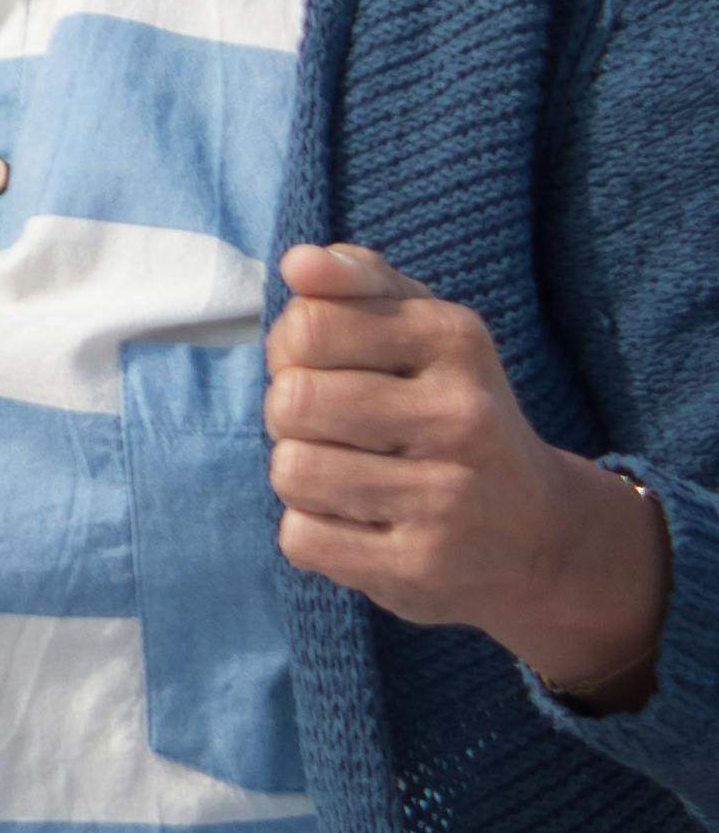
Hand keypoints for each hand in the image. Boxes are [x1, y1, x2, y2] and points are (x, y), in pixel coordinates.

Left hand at [268, 241, 674, 709]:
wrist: (542, 539)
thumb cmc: (454, 414)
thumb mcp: (426, 332)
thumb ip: (358, 282)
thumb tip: (299, 262)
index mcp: (455, 341)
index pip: (308, 326)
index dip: (293, 348)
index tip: (330, 365)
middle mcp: (461, 417)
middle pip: (290, 400)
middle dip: (292, 415)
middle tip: (339, 429)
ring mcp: (445, 499)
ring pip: (290, 470)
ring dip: (302, 475)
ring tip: (352, 477)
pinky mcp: (419, 569)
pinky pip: (301, 538)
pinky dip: (314, 533)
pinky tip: (362, 525)